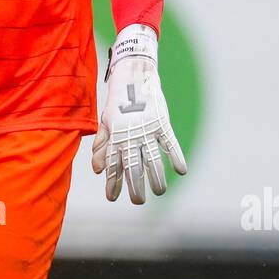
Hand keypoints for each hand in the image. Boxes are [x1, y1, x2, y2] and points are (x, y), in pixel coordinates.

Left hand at [91, 24, 185, 203]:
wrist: (133, 77)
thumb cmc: (117, 103)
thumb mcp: (105, 123)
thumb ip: (101, 146)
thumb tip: (97, 170)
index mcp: (115, 138)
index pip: (113, 166)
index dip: (112, 183)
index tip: (112, 198)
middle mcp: (130, 136)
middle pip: (133, 168)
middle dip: (135, 187)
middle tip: (138, 201)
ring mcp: (147, 130)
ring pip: (153, 160)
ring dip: (157, 178)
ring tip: (159, 192)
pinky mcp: (162, 122)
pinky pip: (170, 143)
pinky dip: (176, 157)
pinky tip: (181, 171)